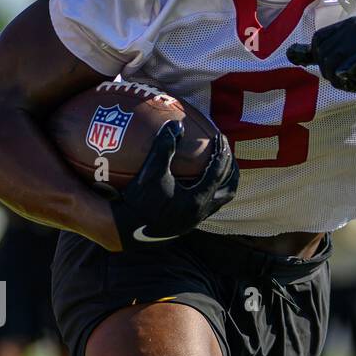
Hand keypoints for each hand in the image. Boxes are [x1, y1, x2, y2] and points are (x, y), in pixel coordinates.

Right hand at [110, 120, 238, 249]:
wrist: (125, 231)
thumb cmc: (137, 201)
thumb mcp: (150, 173)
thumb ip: (164, 148)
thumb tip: (175, 124)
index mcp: (197, 199)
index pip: (218, 172)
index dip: (221, 151)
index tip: (219, 137)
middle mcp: (201, 211)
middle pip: (229, 188)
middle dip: (230, 167)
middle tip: (225, 151)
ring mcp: (197, 220)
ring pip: (222, 199)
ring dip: (225, 181)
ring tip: (220, 165)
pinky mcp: (189, 223)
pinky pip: (210, 205)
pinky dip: (212, 190)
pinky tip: (201, 180)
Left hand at [287, 16, 355, 106]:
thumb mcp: (343, 56)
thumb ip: (318, 53)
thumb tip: (288, 52)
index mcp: (350, 23)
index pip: (318, 40)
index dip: (323, 58)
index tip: (341, 65)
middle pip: (322, 54)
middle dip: (331, 71)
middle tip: (351, 73)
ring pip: (329, 66)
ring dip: (338, 80)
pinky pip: (342, 74)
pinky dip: (349, 83)